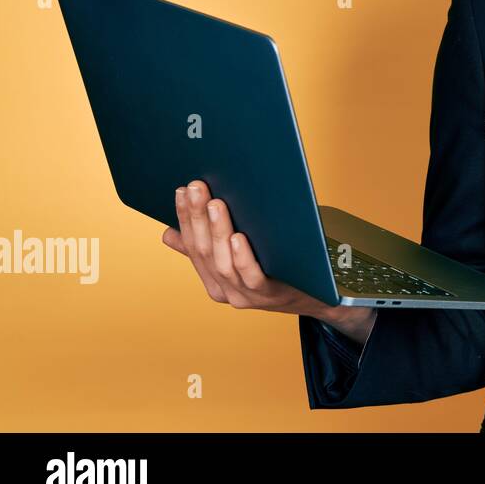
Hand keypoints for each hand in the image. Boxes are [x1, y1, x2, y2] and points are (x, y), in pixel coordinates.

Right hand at [161, 179, 366, 332]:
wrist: (315, 296)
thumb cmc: (276, 268)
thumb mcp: (238, 256)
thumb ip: (208, 246)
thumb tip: (169, 233)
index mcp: (212, 278)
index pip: (192, 244)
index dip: (185, 218)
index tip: (182, 190)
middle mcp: (224, 289)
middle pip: (205, 251)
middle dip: (197, 217)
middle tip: (196, 187)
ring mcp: (246, 295)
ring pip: (224, 263)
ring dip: (218, 231)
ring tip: (215, 204)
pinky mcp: (269, 295)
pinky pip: (251, 276)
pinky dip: (242, 257)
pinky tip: (238, 237)